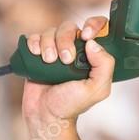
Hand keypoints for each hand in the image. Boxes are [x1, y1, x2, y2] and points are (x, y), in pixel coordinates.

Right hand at [21, 15, 114, 130]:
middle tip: (66, 60)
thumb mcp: (97, 89)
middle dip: (66, 40)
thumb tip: (92, 43)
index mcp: (91, 55)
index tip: (86, 36)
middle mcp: (74, 49)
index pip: (98, 27)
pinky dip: (34, 42)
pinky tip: (36, 54)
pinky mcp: (37, 54)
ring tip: (49, 62)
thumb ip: (104, 65)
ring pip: (51, 31)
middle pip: (70, 27)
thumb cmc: (72, 104)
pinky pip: (35, 37)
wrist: (45, 115)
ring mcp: (55, 50)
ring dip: (49, 44)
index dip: (93, 24)